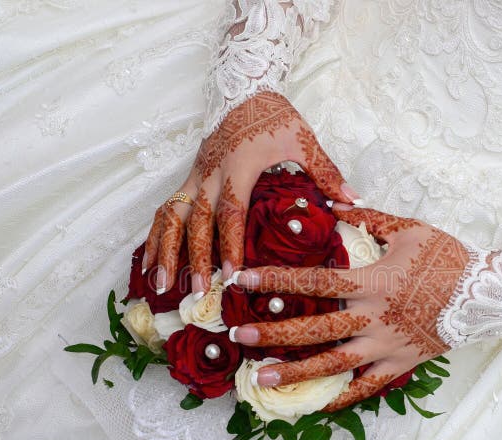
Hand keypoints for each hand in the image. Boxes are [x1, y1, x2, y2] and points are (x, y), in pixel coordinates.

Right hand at [142, 91, 359, 294]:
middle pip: (197, 220)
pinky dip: (155, 236)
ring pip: (173, 216)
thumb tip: (352, 201)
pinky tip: (149, 262)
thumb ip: (326, 173)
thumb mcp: (303, 140)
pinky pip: (167, 209)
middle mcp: (210, 173)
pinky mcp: (189, 177)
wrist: (243, 87)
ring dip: (165, 251)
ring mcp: (195, 175)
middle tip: (198, 289)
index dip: (230, 243)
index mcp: (239, 166)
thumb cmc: (273, 115)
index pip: (231, 211)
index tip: (232, 272)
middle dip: (195, 257)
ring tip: (160, 283)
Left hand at [229, 207, 470, 410]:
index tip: (243, 282)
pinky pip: (367, 387)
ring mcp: (386, 345)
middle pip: (315, 328)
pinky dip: (342, 397)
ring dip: (296, 371)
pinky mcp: (400, 364)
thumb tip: (335, 203)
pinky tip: (316, 404)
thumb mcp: (409, 229)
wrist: (490, 294)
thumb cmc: (449, 258)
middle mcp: (373, 318)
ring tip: (261, 379)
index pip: (314, 281)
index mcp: (372, 282)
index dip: (276, 281)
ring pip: (334, 363)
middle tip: (238, 337)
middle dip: (273, 333)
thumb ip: (369, 219)